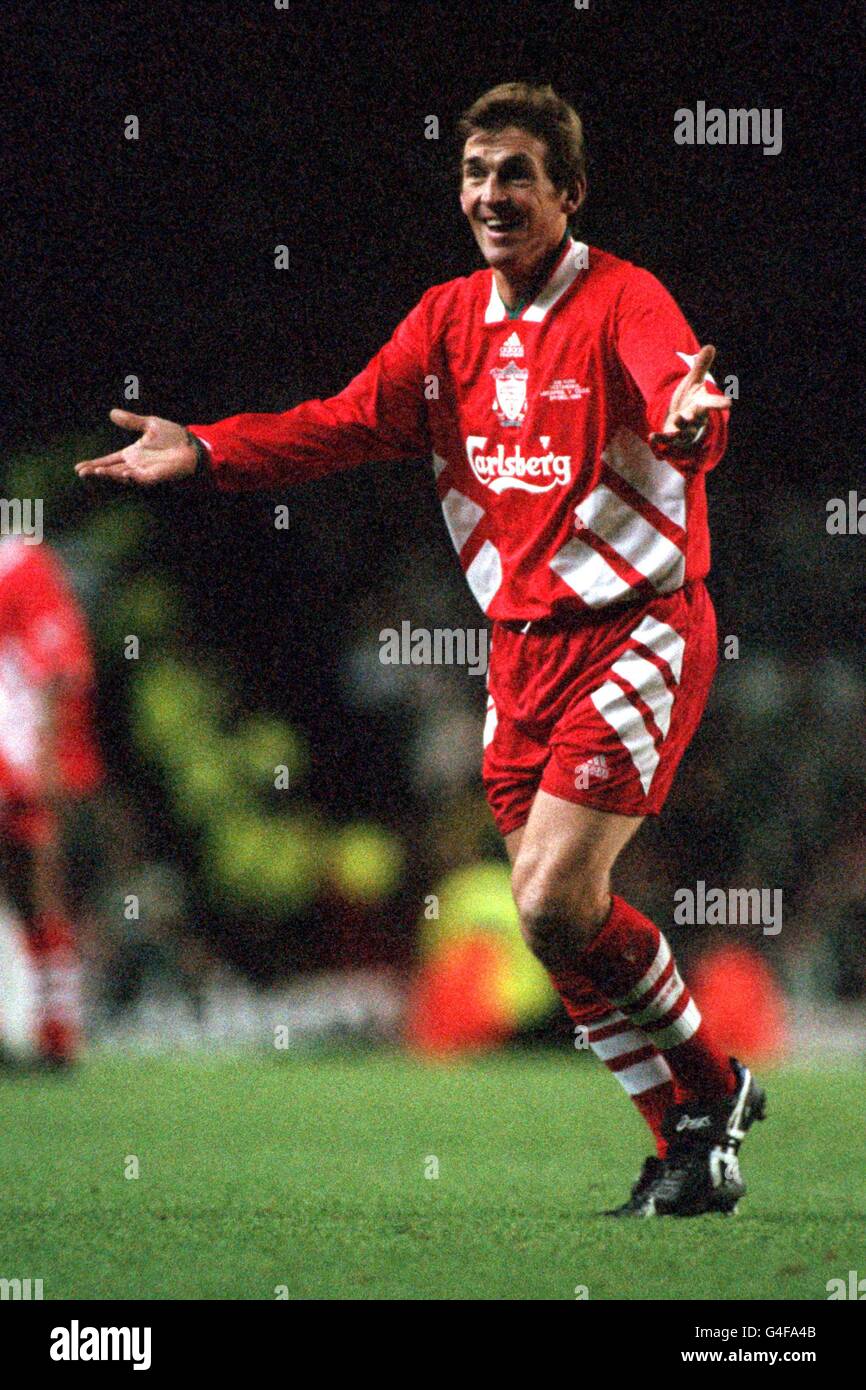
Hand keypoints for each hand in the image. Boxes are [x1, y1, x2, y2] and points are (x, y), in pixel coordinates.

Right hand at [75, 410, 198, 485]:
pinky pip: (140, 478)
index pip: (108, 461)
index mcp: (131, 454)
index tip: (79, 468)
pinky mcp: (154, 477)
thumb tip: (112, 413)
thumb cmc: (172, 437)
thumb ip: (131, 421)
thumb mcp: (149, 424)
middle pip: (111, 470)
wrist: (191, 446)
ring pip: (122, 475)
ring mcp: (143, 472)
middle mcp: (134, 465)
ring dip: (110, 474)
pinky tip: (122, 473)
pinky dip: (131, 476)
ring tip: (96, 472)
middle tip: (81, 472)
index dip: (94, 464)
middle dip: (96, 472)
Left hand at [649, 345, 731, 453]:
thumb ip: (700, 367)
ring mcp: (685, 430)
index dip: (719, 403)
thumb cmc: (691, 400)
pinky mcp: (672, 436)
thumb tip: (710, 346)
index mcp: (702, 404)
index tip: (729, 403)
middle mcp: (695, 419)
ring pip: (684, 431)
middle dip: (695, 416)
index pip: (712, 402)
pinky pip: (667, 439)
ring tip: (675, 418)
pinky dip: (660, 440)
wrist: (683, 421)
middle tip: (694, 412)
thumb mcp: (694, 382)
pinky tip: (651, 437)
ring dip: (680, 427)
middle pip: (697, 418)